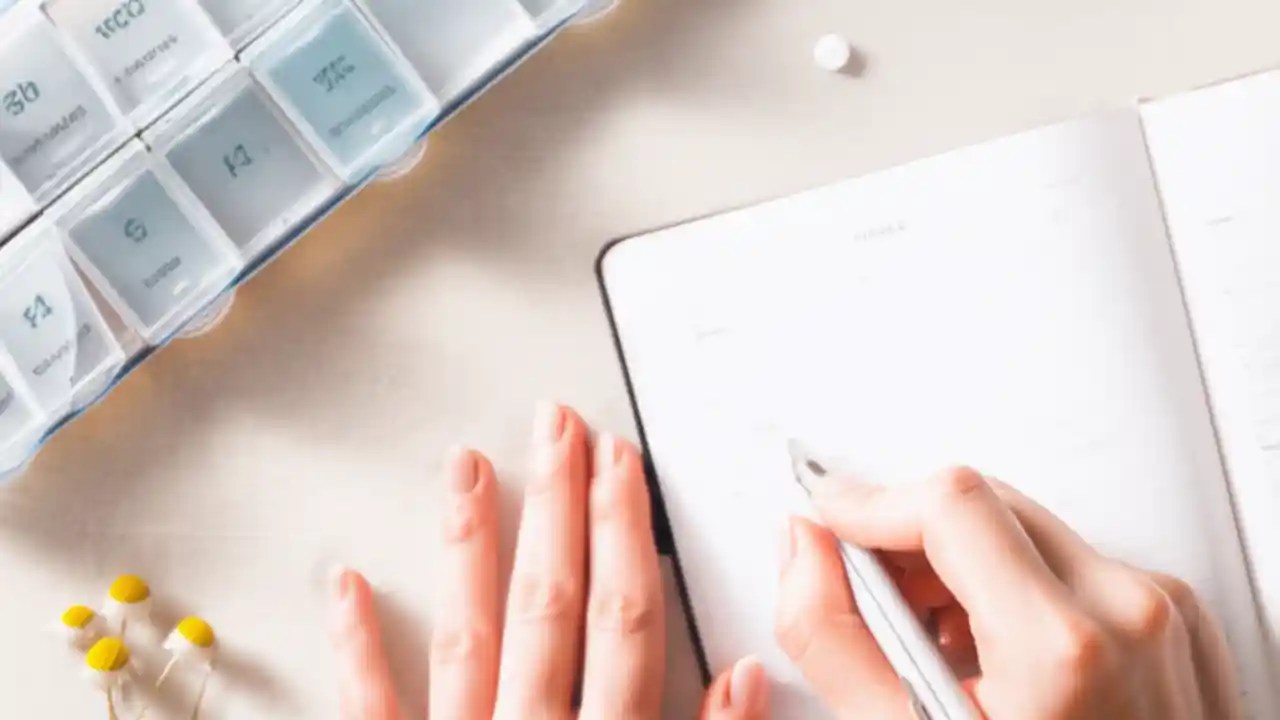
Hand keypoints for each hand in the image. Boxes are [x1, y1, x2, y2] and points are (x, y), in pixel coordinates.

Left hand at [329, 403, 769, 718]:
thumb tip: (745, 676)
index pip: (623, 620)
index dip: (625, 532)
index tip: (620, 462)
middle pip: (550, 605)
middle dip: (559, 507)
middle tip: (556, 430)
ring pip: (468, 635)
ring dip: (471, 546)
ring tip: (468, 467)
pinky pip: (375, 707)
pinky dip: (361, 647)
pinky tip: (350, 584)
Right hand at [776, 466, 1241, 718]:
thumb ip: (834, 638)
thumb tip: (802, 550)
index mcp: (1062, 645)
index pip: (949, 504)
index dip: (869, 504)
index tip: (828, 518)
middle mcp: (1129, 610)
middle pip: (985, 506)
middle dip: (908, 540)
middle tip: (868, 597)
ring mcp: (1165, 613)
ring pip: (1024, 529)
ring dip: (957, 565)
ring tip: (933, 647)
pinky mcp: (1177, 621)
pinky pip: (1071, 563)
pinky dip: (1013, 589)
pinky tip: (990, 658)